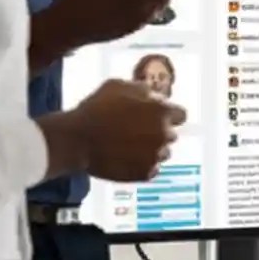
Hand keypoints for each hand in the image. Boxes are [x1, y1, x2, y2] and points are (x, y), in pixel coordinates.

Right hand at [67, 79, 185, 180]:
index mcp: (161, 111)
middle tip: (138, 132)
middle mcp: (164, 134)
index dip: (169, 115)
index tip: (158, 116)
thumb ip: (141, 89)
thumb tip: (152, 93)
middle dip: (158, 132)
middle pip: (171, 135)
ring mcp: (155, 156)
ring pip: (162, 153)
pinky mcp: (145, 173)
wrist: (77, 139)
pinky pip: (151, 170)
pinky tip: (126, 160)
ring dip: (151, 150)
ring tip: (130, 148)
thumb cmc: (95, 109)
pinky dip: (142, 166)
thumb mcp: (118, 86)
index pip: (181, 115)